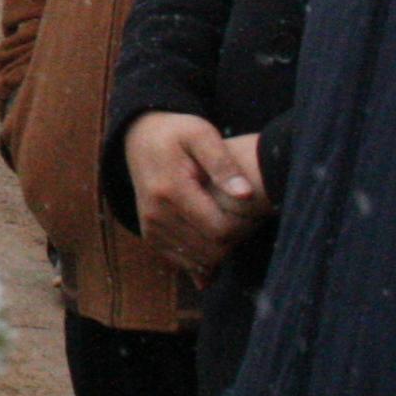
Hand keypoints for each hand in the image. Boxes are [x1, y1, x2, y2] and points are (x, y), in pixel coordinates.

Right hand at [126, 112, 266, 276]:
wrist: (140, 139)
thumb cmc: (177, 133)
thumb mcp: (202, 134)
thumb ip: (224, 163)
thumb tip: (246, 194)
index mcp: (171, 190)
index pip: (220, 230)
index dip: (245, 226)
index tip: (255, 209)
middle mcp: (156, 214)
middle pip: (211, 250)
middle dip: (236, 239)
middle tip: (249, 217)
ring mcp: (151, 228)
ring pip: (199, 260)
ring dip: (222, 249)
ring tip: (234, 222)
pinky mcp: (150, 236)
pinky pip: (184, 262)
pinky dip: (205, 256)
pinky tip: (217, 235)